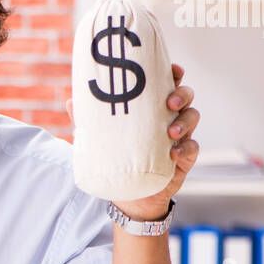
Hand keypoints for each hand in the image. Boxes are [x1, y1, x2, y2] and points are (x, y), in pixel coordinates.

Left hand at [66, 62, 198, 221]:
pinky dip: (186, 148)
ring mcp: (179, 137)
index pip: (167, 84)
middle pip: (185, 97)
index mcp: (151, 107)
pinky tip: (174, 153)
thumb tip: (71, 101)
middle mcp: (169, 118)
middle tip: (170, 101)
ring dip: (185, 122)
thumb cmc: (116, 157)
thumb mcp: (100, 137)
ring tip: (171, 132)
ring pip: (192, 118)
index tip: (173, 69)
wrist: (128, 194)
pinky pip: (193, 148)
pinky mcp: (184, 158)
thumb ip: (88, 120)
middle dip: (182, 94)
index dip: (174, 74)